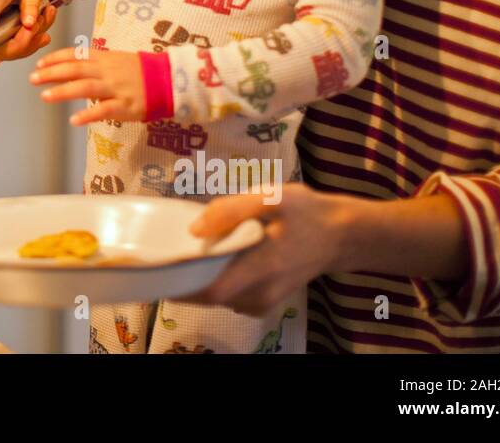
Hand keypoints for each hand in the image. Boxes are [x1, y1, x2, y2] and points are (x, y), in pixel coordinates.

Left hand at [30, 47, 145, 123]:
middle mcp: (108, 71)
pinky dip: (88, 115)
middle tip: (32, 78)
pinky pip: (105, 110)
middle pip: (76, 69)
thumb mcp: (116, 60)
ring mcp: (116, 88)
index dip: (56, 59)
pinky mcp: (125, 105)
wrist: (169, 80)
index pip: (76, 55)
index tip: (39, 64)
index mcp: (105, 58)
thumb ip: (95, 63)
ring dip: (63, 91)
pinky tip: (73, 120)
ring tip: (44, 96)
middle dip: (52, 73)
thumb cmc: (140, 72)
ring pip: (86, 87)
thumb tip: (69, 65)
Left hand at [176, 184, 356, 316]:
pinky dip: (216, 284)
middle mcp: (261, 292)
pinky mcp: (265, 302)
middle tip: (165, 255)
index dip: (180, 283)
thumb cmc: (305, 212)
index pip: (211, 289)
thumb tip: (195, 230)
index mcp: (262, 266)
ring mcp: (264, 301)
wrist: (340, 235)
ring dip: (198, 281)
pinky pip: (231, 299)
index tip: (159, 266)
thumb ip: (231, 210)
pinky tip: (213, 262)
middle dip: (183, 279)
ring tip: (186, 254)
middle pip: (209, 297)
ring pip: (218, 299)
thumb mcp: (270, 197)